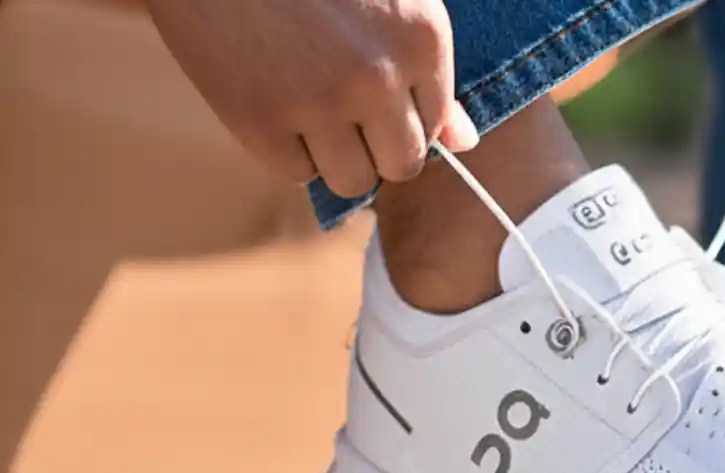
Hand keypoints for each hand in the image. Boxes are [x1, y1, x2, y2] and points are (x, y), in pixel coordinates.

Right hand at [147, 0, 478, 197]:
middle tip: (345, 112)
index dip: (405, 117)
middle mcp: (377, 78)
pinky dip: (288, 150)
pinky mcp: (259, 121)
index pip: (437, 127)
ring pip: (354, 181)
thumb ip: (426, 68)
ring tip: (311, 108)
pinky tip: (274, 100)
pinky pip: (296, 173)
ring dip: (337, 158)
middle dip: (379, 148)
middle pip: (402, 164)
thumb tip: (466, 144)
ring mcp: (318, 103)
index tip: (375, 94)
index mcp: (421, 39)